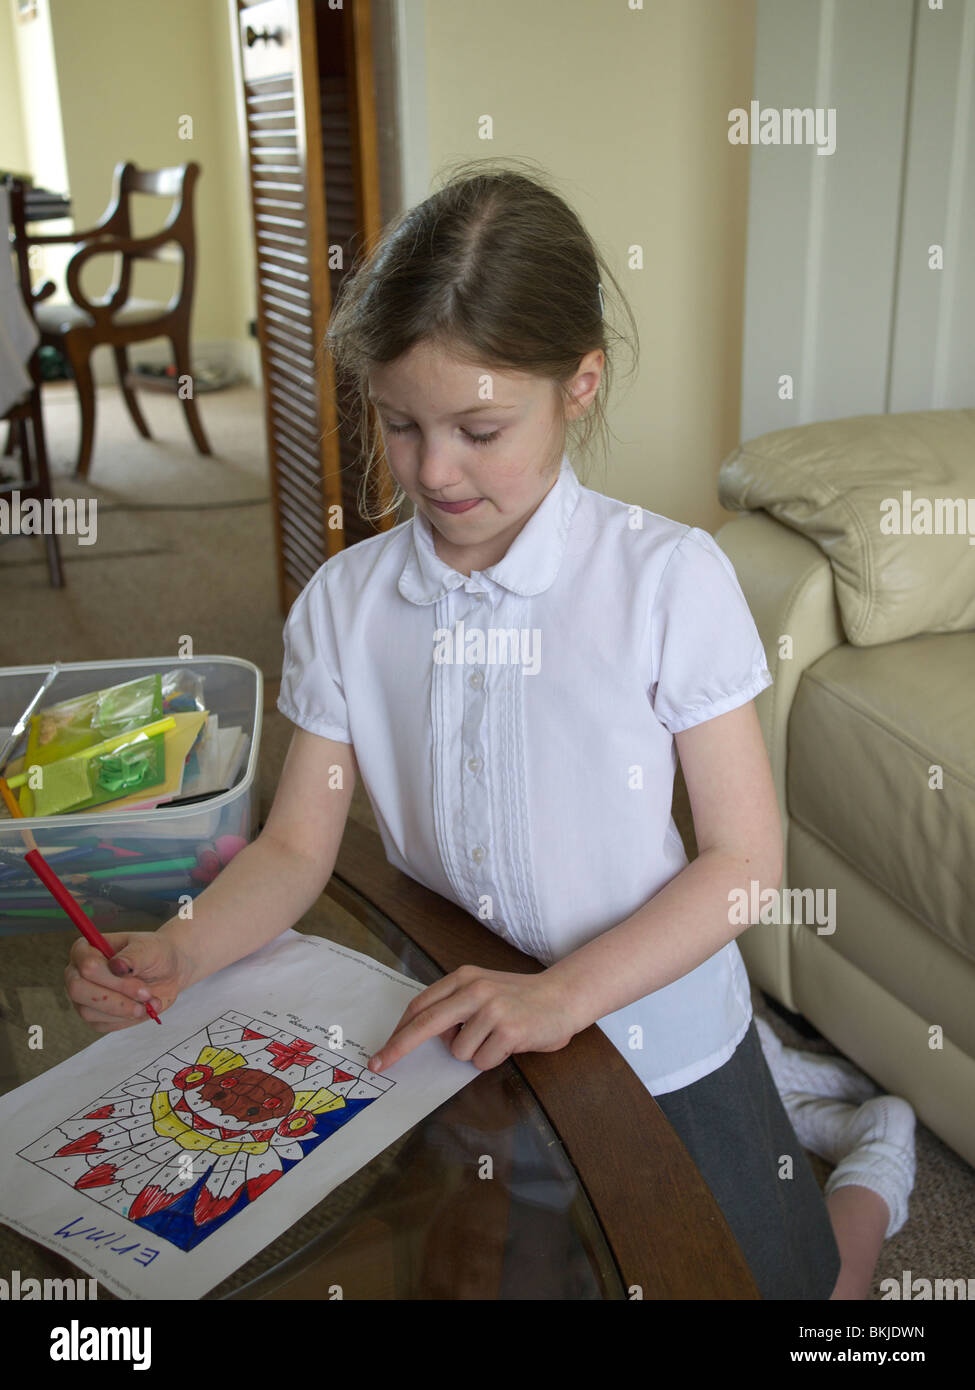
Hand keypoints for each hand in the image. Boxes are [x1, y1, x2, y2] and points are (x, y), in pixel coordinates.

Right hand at [64, 928, 191, 1032]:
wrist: (167, 970)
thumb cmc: (154, 952)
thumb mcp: (149, 949)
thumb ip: (133, 957)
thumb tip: (117, 966)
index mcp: (85, 949)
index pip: (85, 965)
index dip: (109, 976)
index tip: (134, 975)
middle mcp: (78, 974)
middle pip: (78, 990)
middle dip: (115, 996)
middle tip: (145, 994)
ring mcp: (83, 997)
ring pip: (89, 1012)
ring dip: (124, 1009)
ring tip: (150, 999)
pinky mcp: (95, 1016)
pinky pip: (102, 1024)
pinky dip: (127, 1018)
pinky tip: (146, 1007)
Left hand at [368, 964, 579, 1073]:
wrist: (563, 997)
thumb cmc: (520, 999)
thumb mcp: (483, 991)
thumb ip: (455, 1006)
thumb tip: (425, 1035)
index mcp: (464, 977)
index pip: (421, 1005)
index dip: (399, 1030)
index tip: (383, 1050)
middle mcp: (474, 989)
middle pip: (425, 1023)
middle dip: (398, 1047)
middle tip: (379, 1064)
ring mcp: (491, 1009)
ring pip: (458, 1051)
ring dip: (474, 1054)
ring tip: (497, 1039)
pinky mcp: (508, 1030)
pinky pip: (482, 1060)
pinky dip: (493, 1059)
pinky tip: (510, 1044)